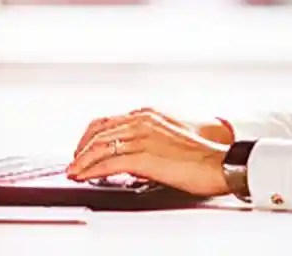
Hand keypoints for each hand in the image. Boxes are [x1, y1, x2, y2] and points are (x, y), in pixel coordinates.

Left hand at [67, 108, 230, 196]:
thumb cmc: (200, 155)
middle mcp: (142, 121)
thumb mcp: (170, 138)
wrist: (218, 163)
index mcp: (148, 115)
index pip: (108, 121)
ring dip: (82, 161)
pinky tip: (85, 177)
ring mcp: (142, 137)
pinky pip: (108, 164)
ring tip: (73, 172)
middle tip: (73, 163)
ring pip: (100, 147)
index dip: (90, 136)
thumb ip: (149, 140)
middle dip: (81, 149)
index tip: (83, 148)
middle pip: (98, 132)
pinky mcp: (144, 156)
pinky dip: (91, 171)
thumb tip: (133, 159)